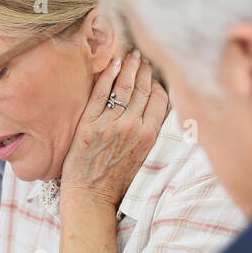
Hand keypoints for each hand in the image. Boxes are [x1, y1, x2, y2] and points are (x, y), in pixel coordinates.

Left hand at [60, 49, 168, 208]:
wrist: (92, 197)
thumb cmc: (117, 182)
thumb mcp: (144, 158)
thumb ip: (149, 135)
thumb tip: (154, 116)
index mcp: (149, 136)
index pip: (160, 99)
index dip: (157, 83)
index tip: (153, 74)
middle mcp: (133, 127)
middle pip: (143, 88)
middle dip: (143, 69)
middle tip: (141, 57)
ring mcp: (111, 124)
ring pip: (125, 86)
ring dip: (129, 67)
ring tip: (129, 56)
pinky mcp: (90, 123)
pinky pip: (101, 92)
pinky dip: (108, 74)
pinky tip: (112, 63)